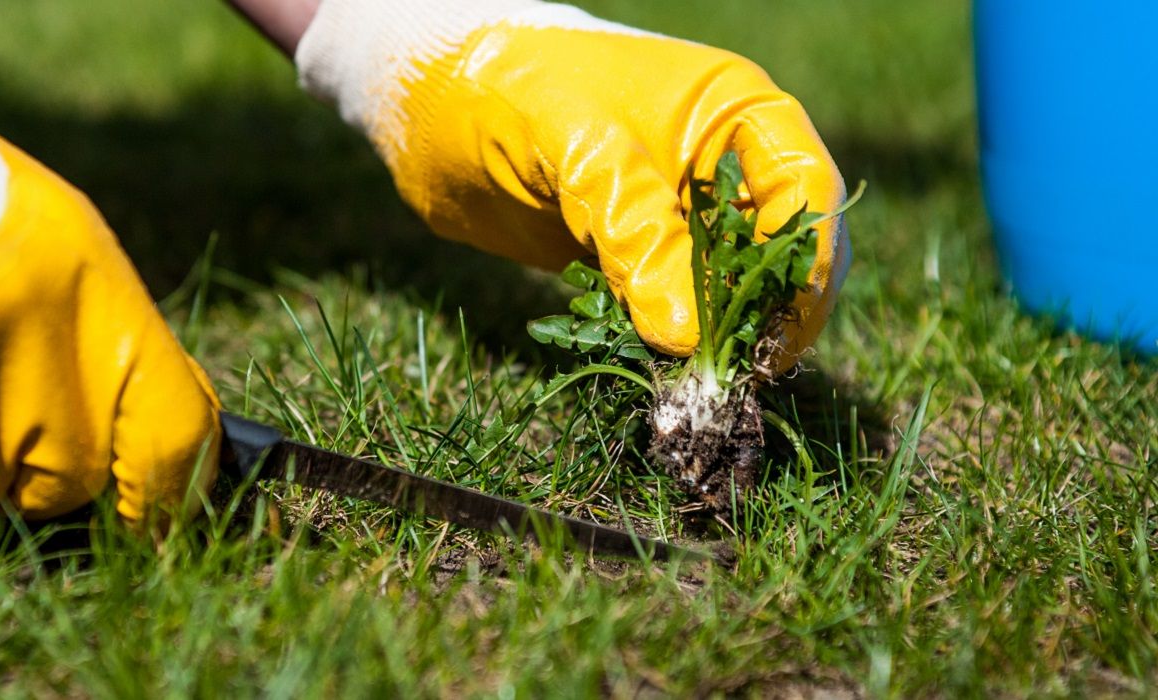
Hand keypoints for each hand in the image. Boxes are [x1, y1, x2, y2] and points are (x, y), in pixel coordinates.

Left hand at [297, 1, 848, 364]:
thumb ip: (637, 233)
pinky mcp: (635, 250)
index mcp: (735, 111)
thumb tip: (688, 338)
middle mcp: (722, 162)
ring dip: (717, 336)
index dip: (802, 268)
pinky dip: (669, 338)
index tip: (774, 336)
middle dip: (764, 313)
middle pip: (782, 252)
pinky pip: (674, 305)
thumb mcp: (578, 150)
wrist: (423, 98)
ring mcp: (679, 210)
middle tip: (728, 375)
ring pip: (730, 288)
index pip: (806, 194)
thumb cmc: (505, 89)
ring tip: (688, 380)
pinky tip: (651, 366)